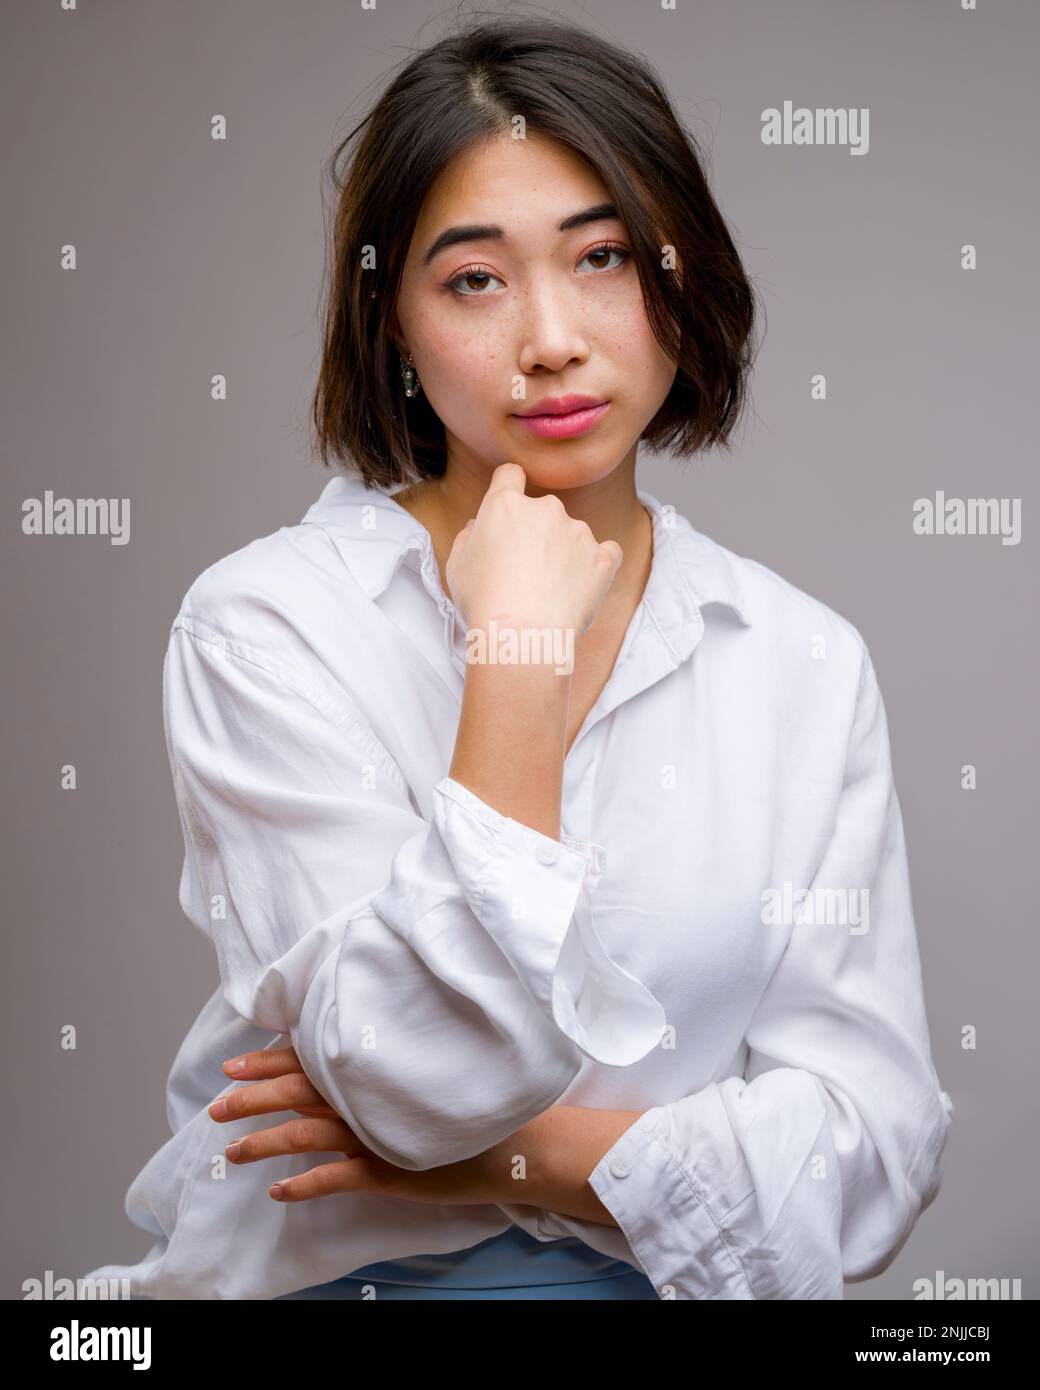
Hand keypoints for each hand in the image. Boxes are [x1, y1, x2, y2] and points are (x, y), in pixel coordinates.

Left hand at [210, 1045, 534, 1205]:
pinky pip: (335, 1179)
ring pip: (304, 1134)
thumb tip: (346, 1062)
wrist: (521, 1139)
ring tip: (232, 1153)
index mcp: (375, 1069)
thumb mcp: (425, 1071)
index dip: (267, 1062)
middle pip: (296, 1091)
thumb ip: (385, 1067)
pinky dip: (302, 1186)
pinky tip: (278, 1194)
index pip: (309, 1058)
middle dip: (250, 1098)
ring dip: (263, 1142)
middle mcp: (370, 1095)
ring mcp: (377, 1134)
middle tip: (216, 1106)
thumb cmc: (478, 1098)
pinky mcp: (389, 1170)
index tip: (233, 1064)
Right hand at [445, 462, 622, 637]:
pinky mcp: (603, 558)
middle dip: (537, 533)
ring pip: (572, 534)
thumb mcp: (456, 565)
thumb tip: (481, 526)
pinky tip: (581, 586)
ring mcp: (578, 532)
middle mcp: (546, 509)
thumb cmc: (483, 604)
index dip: (509, 490)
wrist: (522, 638)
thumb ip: (470, 535)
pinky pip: (606, 552)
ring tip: (550, 592)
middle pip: (543, 510)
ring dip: (564, 553)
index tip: (510, 512)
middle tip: (525, 572)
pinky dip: (596, 566)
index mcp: (505, 505)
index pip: (510, 475)